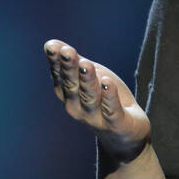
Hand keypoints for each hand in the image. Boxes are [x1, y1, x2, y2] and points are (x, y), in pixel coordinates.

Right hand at [44, 39, 150, 158]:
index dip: (56, 62)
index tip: (53, 46)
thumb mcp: (89, 78)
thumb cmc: (105, 100)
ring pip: (90, 97)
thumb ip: (73, 62)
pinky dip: (109, 96)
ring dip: (88, 80)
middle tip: (67, 51)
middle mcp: (77, 108)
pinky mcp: (115, 124)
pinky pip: (111, 110)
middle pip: (73, 86)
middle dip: (70, 68)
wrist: (127, 134)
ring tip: (86, 64)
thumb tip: (51, 43)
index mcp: (69, 95)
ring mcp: (95, 118)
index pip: (60, 77)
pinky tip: (108, 83)